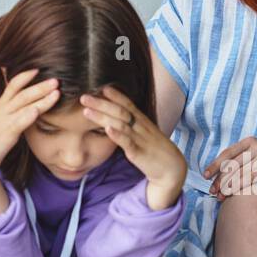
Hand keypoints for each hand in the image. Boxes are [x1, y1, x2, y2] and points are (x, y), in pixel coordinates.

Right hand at [0, 67, 59, 178]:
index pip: (13, 85)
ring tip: (56, 92)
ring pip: (24, 105)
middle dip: (40, 85)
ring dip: (41, 97)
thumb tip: (25, 108)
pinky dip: (28, 115)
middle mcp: (3, 110)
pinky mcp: (6, 133)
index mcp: (1, 106)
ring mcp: (4, 120)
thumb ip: (11, 113)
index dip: (25, 76)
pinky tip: (38, 111)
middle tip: (56, 79)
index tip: (38, 69)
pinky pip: (18, 122)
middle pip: (23, 93)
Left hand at [80, 86, 186, 209]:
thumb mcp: (145, 134)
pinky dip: (118, 136)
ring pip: (120, 125)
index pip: (128, 105)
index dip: (116, 96)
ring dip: (103, 117)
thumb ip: (134, 125)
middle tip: (84, 97)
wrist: (172, 168)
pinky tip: (107, 130)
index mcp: (142, 122)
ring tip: (87, 111)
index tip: (102, 88)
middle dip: (101, 104)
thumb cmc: (156, 150)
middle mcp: (141, 127)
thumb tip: (120, 118)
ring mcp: (140, 140)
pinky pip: (128, 143)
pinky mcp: (139, 154)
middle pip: (119, 112)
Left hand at [203, 137, 256, 198]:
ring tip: (219, 196)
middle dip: (220, 179)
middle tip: (212, 192)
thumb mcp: (254, 160)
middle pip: (231, 164)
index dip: (215, 165)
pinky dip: (236, 188)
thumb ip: (239, 162)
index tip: (205, 176)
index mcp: (250, 141)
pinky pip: (247, 179)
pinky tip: (229, 194)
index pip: (228, 153)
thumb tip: (216, 175)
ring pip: (238, 173)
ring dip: (226, 186)